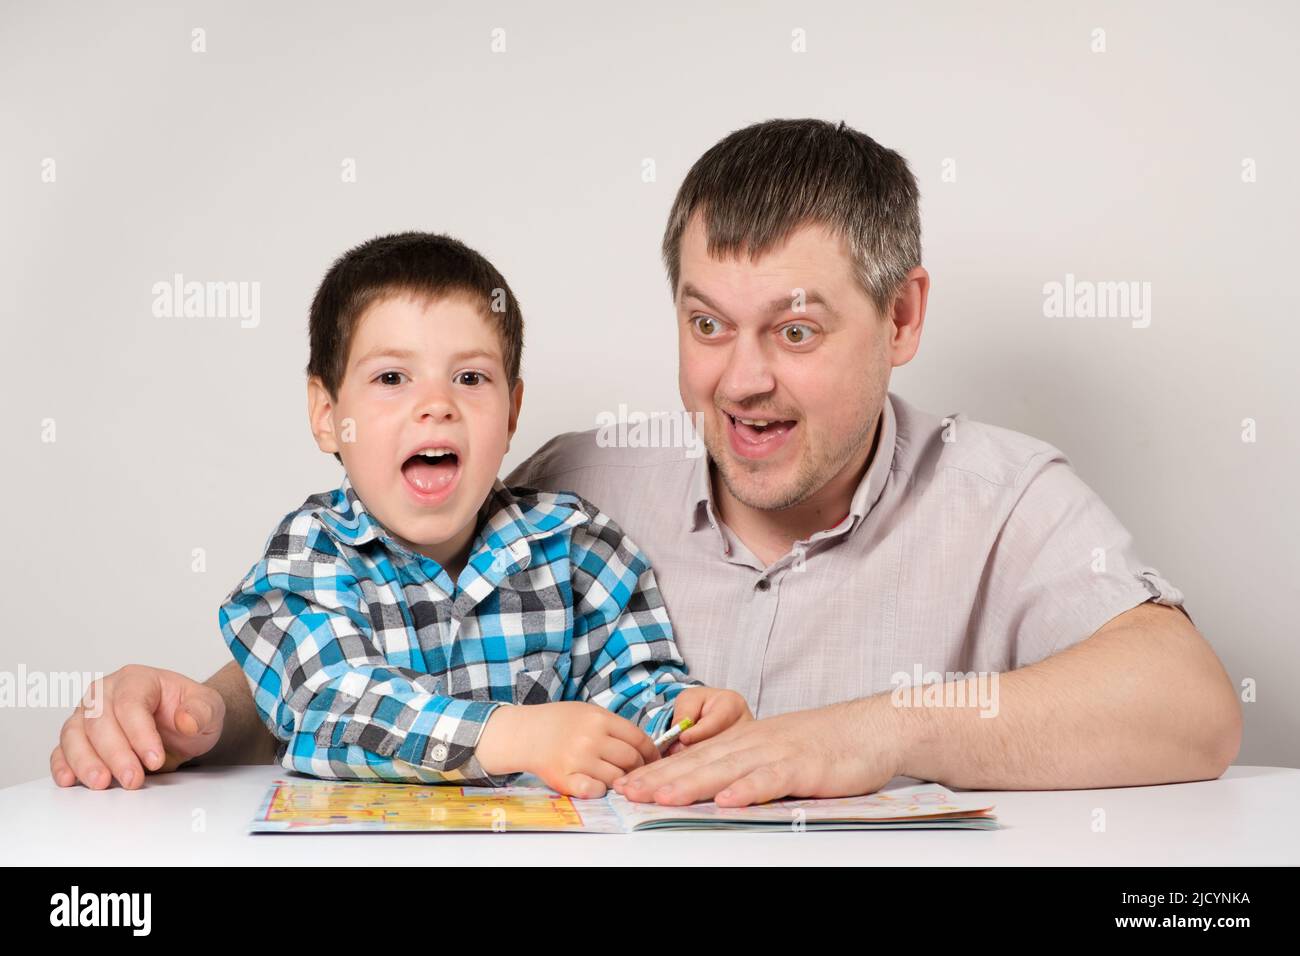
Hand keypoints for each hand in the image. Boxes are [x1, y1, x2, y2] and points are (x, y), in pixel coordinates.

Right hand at [50, 664, 226, 789]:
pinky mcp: (78, 738)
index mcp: (137, 680)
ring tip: (101, 783)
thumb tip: (187, 720)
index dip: (140, 734)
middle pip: (99, 721)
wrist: (182, 727)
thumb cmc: (191, 713)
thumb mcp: (209, 709)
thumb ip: (202, 711)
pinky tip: (69, 780)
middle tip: (132, 779)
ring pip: (74, 735)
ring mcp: (87, 715)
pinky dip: (62, 765)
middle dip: (115, 754)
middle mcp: (106, 693)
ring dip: (85, 761)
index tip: (154, 759)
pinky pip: (61, 750)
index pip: (130, 704)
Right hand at [477, 701, 660, 797]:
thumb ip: (613, 726)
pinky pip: (595, 791)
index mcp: (599, 718)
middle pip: (631, 760)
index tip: (653, 759)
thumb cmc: (557, 722)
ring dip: (619, 780)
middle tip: (634, 771)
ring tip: (612, 775)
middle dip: (638, 768)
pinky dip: (599, 790)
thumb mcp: (587, 712)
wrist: (524, 733)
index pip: (639, 739)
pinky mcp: (565, 779)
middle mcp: (590, 738)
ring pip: (616, 778)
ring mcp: (578, 760)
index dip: (651, 752)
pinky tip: (594, 783)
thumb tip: (643, 746)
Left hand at [612, 697, 905, 807]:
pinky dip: (748, 789)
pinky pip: (771, 778)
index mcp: (745, 741)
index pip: (693, 756)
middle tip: (627, 792)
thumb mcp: (776, 752)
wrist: (871, 728)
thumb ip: (745, 767)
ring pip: (727, 768)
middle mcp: (754, 743)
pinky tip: (727, 801)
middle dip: (661, 778)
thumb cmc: (824, 744)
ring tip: (662, 797)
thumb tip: (712, 789)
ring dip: (692, 783)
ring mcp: (777, 752)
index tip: (628, 784)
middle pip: (700, 762)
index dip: (658, 770)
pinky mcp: (803, 766)